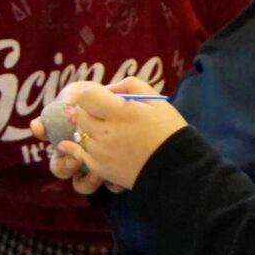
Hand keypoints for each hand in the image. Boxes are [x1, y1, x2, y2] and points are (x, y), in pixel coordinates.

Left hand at [46, 80, 186, 194]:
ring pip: (79, 133)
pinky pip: (79, 153)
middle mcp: (105, 132)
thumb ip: (129, 86)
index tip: (98, 97)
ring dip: (87, 129)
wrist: (175, 169)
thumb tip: (107, 89)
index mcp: (120, 113)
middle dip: (89, 110)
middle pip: (80, 114)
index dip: (90, 94)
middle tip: (103, 114)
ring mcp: (99, 152)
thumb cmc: (168, 131)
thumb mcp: (155, 100)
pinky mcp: (98, 168)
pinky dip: (80, 147)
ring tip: (105, 131)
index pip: (85, 96)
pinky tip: (82, 144)